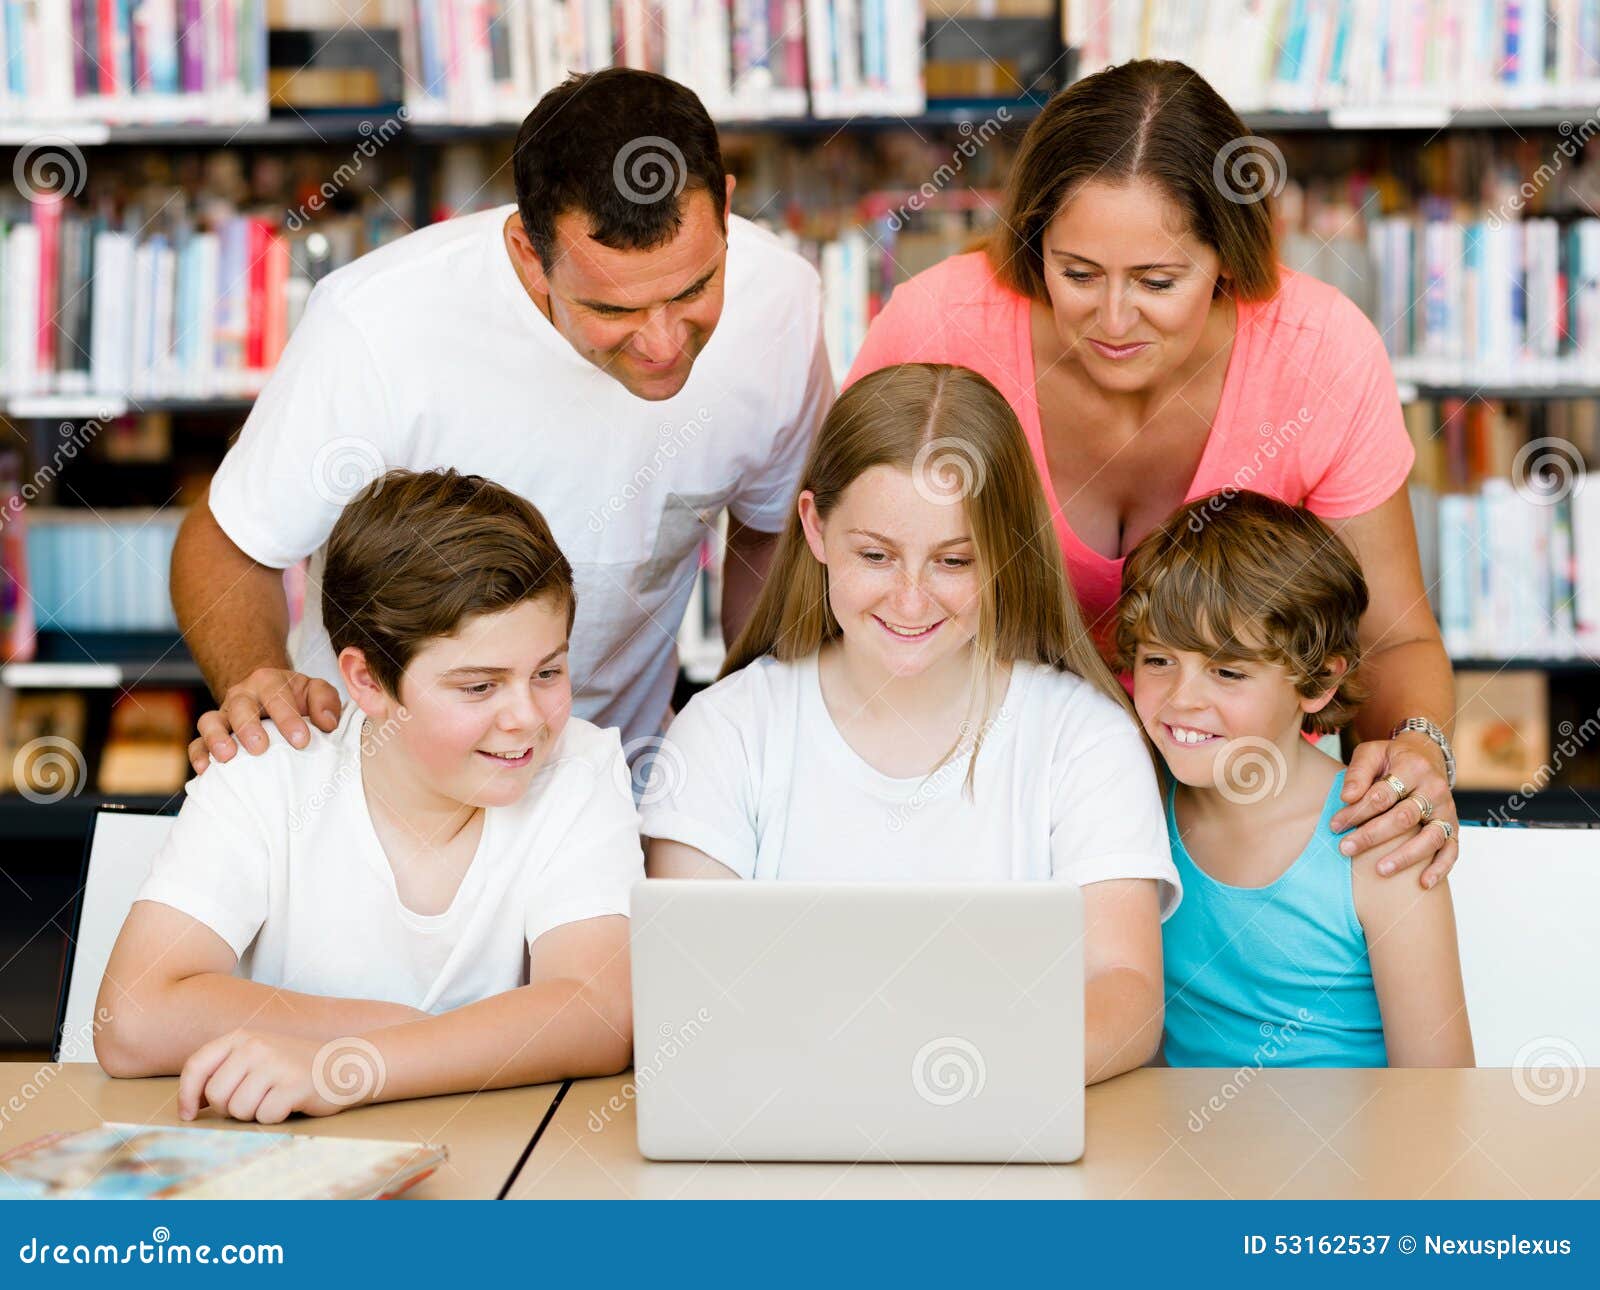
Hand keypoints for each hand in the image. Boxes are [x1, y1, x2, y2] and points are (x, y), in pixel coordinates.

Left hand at [177, 1029, 378, 1123]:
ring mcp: (277, 1064)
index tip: (190, 1114)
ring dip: (254, 1114)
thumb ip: (225, 1071)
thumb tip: (191, 1105)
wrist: (344, 1064)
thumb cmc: (293, 1067)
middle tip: (253, 1101)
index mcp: (242, 1037)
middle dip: (229, 1108)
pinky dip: (275, 1117)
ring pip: (239, 1109)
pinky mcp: (294, 1085)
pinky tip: (290, 1103)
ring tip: (273, 1099)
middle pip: (216, 1095)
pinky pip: (265, 1116)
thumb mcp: (257, 1056)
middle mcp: (257, 1046)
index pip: (197, 1065)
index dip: (186, 1094)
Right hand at [188, 667, 341, 774]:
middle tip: (260, 748)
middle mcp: (242, 696)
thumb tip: (326, 723)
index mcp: (269, 682)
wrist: (270, 697)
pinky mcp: (211, 735)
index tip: (301, 741)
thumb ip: (325, 700)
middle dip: (249, 727)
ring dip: (216, 738)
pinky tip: (205, 771)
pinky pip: (196, 743)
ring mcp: (223, 715)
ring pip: (209, 721)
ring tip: (227, 757)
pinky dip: (198, 755)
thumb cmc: (297, 699)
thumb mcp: (315, 691)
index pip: (276, 695)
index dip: (287, 717)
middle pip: (239, 706)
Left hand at [1330, 732, 1458, 887]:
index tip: (1335, 825)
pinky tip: (1423, 883)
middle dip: (1372, 835)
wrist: (1427, 756)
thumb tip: (1346, 798)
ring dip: (1405, 856)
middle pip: (1404, 817)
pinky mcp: (1453, 827)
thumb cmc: (1391, 758)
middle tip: (1345, 848)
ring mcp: (1446, 810)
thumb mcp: (1371, 753)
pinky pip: (1451, 850)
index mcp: (1413, 768)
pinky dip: (1440, 868)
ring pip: (1431, 837)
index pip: (1383, 794)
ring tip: (1380, 870)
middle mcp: (1435, 790)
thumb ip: (1357, 772)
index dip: (1357, 811)